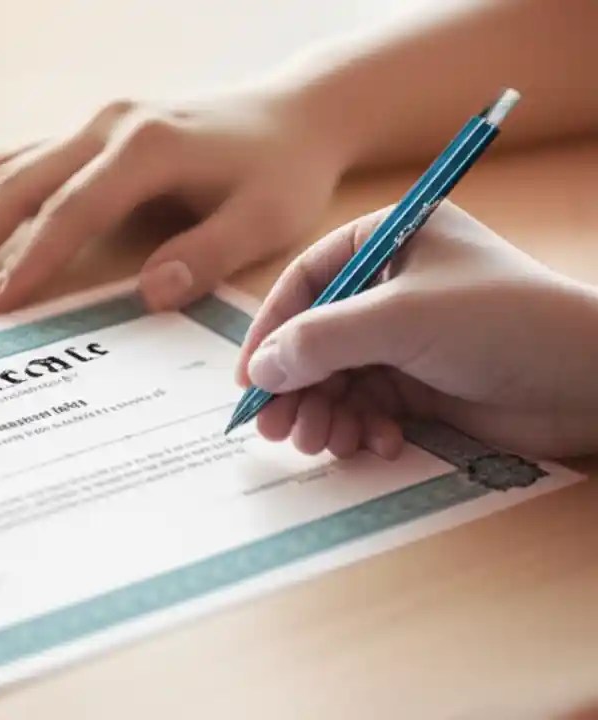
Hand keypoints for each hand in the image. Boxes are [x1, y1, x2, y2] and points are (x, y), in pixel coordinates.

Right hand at [0, 91, 346, 313]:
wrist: (297, 111)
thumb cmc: (283, 171)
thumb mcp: (267, 218)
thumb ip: (207, 254)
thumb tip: (148, 292)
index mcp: (144, 148)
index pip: (70, 212)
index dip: (28, 261)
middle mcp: (105, 127)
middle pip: (16, 185)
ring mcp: (89, 125)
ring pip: (2, 166)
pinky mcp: (85, 132)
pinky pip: (12, 150)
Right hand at [237, 203, 597, 459]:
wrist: (592, 380)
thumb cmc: (501, 323)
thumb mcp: (399, 320)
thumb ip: (320, 341)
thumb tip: (259, 372)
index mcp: (389, 240)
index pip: (306, 282)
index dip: (271, 331)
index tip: (248, 380)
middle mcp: (393, 285)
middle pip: (314, 337)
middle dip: (296, 387)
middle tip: (276, 430)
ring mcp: (408, 336)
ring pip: (337, 378)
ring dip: (324, 414)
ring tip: (323, 443)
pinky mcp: (425, 383)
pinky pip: (369, 407)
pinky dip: (363, 428)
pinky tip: (378, 445)